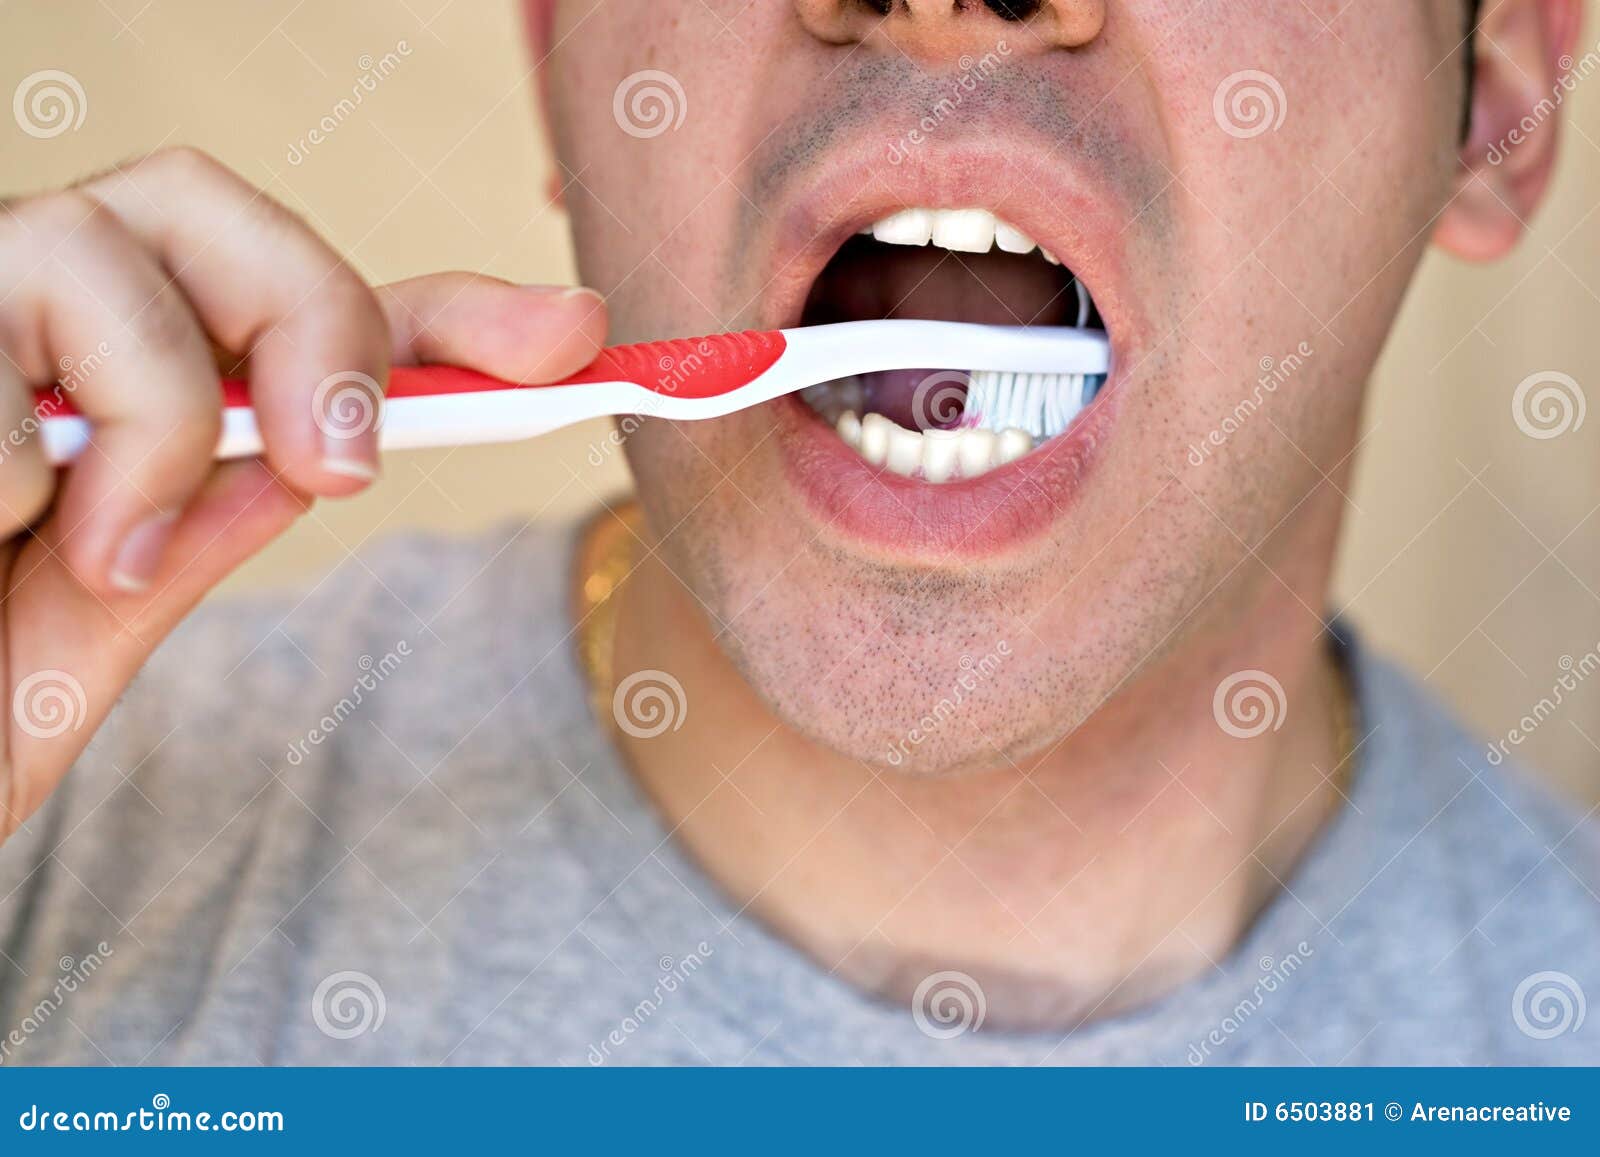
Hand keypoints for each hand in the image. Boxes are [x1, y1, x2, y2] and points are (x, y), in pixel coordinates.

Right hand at [0, 146, 606, 842]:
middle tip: (339, 466)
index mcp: (130, 377)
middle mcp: (41, 313)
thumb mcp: (102, 619)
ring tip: (81, 544)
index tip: (580, 335)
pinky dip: (9, 465)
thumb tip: (333, 442)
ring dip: (141, 423)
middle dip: (309, 324)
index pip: (312, 300)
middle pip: (208, 206)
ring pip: (96, 255)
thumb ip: (206, 519)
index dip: (455, 303)